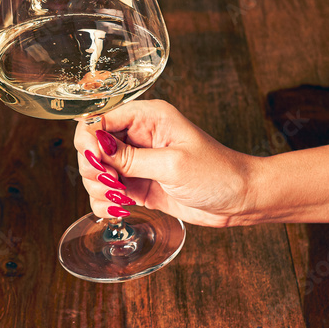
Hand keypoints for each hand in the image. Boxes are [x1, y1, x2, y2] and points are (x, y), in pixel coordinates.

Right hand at [74, 99, 254, 226]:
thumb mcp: (173, 164)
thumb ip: (130, 158)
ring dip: (98, 189)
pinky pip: (106, 192)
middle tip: (112, 186)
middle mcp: (137, 136)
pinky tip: (119, 210)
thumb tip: (95, 145)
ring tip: (120, 201)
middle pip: (90, 146)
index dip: (90, 141)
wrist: (238, 200)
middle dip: (94, 169)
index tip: (97, 165)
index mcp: (148, 117)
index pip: (99, 119)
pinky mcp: (137, 184)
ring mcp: (135, 161)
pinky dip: (105, 203)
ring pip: (95, 171)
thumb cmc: (217, 173)